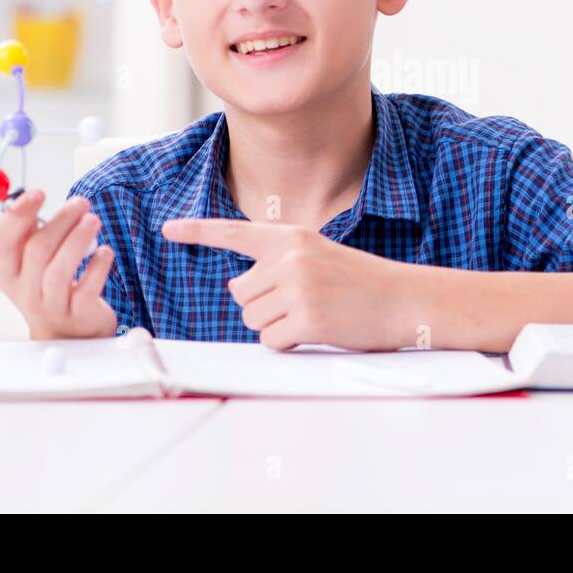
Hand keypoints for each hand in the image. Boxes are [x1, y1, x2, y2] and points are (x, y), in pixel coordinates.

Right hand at [0, 190, 117, 339]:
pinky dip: (97, 267)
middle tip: (81, 202)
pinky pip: (86, 289)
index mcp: (9, 274)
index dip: (18, 215)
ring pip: (59, 270)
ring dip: (78, 240)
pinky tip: (105, 252)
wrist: (71, 336)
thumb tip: (31, 197)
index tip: (38, 192)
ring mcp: (51, 307)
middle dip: (60, 221)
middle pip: (36, 252)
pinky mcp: (77, 317)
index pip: (3, 242)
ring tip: (93, 220)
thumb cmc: (53, 290)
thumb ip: (31, 236)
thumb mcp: (33, 266)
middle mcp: (26, 292)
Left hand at [161, 218, 420, 350]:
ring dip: (275, 325)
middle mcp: (290, 258)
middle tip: (303, 302)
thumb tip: (238, 288)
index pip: (236, 232)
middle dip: (263, 305)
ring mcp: (298, 287)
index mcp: (292, 237)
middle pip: (240, 293)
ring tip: (313, 314)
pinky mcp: (306, 318)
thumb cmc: (362, 283)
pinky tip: (317, 330)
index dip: (198, 231)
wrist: (404, 299)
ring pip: (251, 318)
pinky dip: (288, 343)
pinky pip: (270, 340)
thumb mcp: (318, 257)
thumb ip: (278, 264)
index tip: (168, 229)